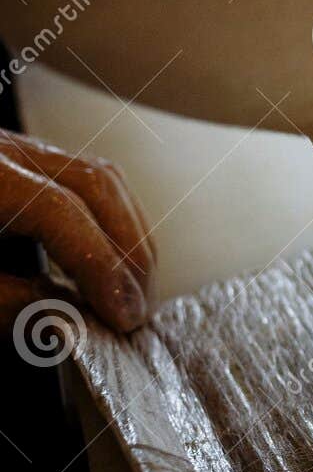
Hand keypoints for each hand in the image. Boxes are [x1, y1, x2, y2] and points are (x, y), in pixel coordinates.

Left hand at [0, 130, 154, 335]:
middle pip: (97, 184)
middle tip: (140, 307)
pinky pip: (83, 178)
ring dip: (130, 232)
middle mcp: (4, 150)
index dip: (102, 266)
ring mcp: (15, 149)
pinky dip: (110, 218)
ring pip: (100, 175)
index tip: (122, 315)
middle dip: (131, 249)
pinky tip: (112, 257)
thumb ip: (6, 304)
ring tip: (136, 286)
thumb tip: (74, 322)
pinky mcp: (21, 160)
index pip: (62, 212)